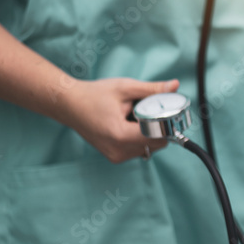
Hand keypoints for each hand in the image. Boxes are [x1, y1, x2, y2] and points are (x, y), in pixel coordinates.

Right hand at [58, 77, 179, 162]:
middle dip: (158, 126)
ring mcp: (116, 157)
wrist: (68, 105)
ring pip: (149, 147)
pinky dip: (139, 138)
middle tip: (145, 109)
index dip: (166, 122)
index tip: (165, 109)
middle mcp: (119, 151)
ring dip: (149, 133)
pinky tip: (127, 124)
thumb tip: (175, 86)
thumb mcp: (125, 88)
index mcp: (121, 136)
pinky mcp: (114, 157)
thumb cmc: (94, 94)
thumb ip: (152, 89)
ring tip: (133, 116)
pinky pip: (138, 149)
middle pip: (156, 143)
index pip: (159, 136)